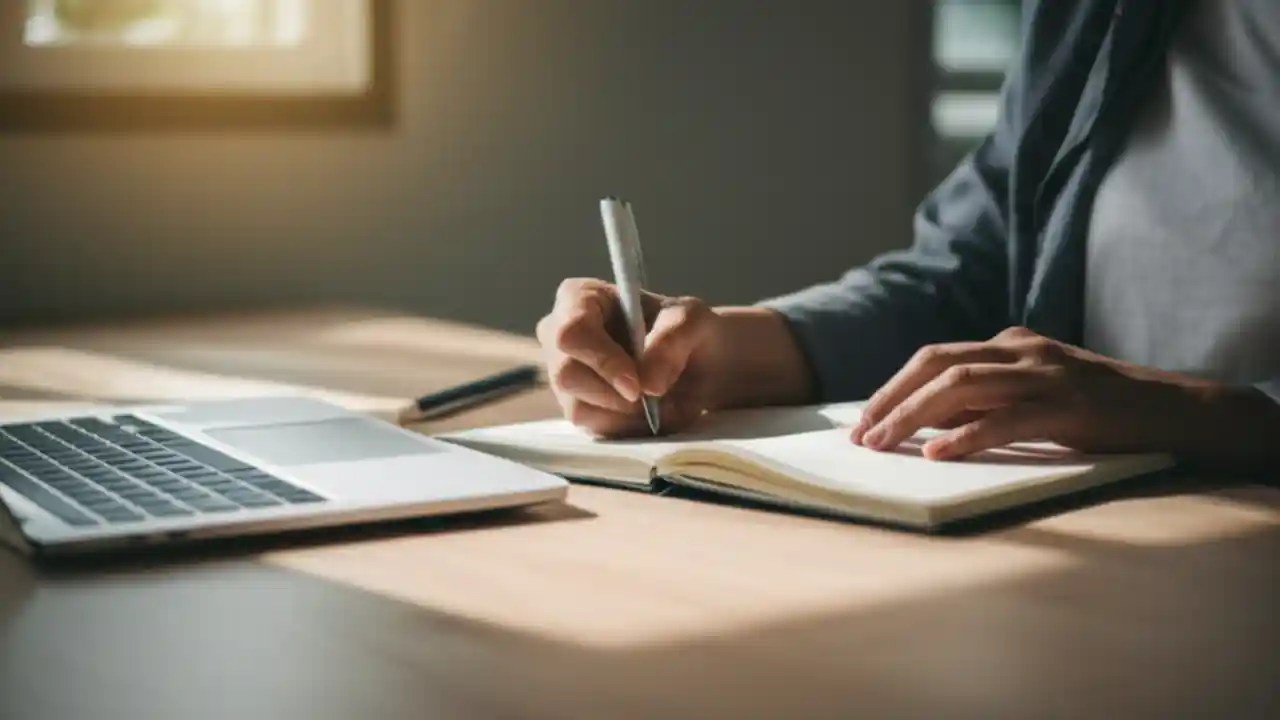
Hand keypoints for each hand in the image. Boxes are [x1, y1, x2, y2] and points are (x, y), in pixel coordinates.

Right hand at [536, 278, 726, 436]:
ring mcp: (563, 374)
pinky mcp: (576, 406)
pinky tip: (649, 413)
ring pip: (577, 407)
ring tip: (661, 403)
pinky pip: (592, 427)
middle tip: (655, 398)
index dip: (602, 361)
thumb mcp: (693, 321)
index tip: (636, 385)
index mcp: (579, 298)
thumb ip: (672, 341)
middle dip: (615, 394)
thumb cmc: (685, 330)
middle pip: (566, 374)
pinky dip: (627, 427)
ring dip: (626, 414)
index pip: (572, 332)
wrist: (695, 364)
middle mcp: (559, 335)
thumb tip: (649, 383)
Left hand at [850, 326, 1235, 460]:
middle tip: (861, 435)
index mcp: (1008, 344)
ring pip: (961, 387)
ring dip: (914, 417)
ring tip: (884, 445)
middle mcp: (1021, 351)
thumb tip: (922, 424)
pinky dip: (967, 437)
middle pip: (937, 365)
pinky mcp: (1066, 407)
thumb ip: (982, 402)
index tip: (863, 421)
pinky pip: (1006, 419)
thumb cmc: (1093, 408)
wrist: (1169, 409)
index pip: (933, 357)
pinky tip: (939, 454)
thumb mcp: (1029, 394)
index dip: (893, 388)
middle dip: (892, 400)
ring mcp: (1044, 375)